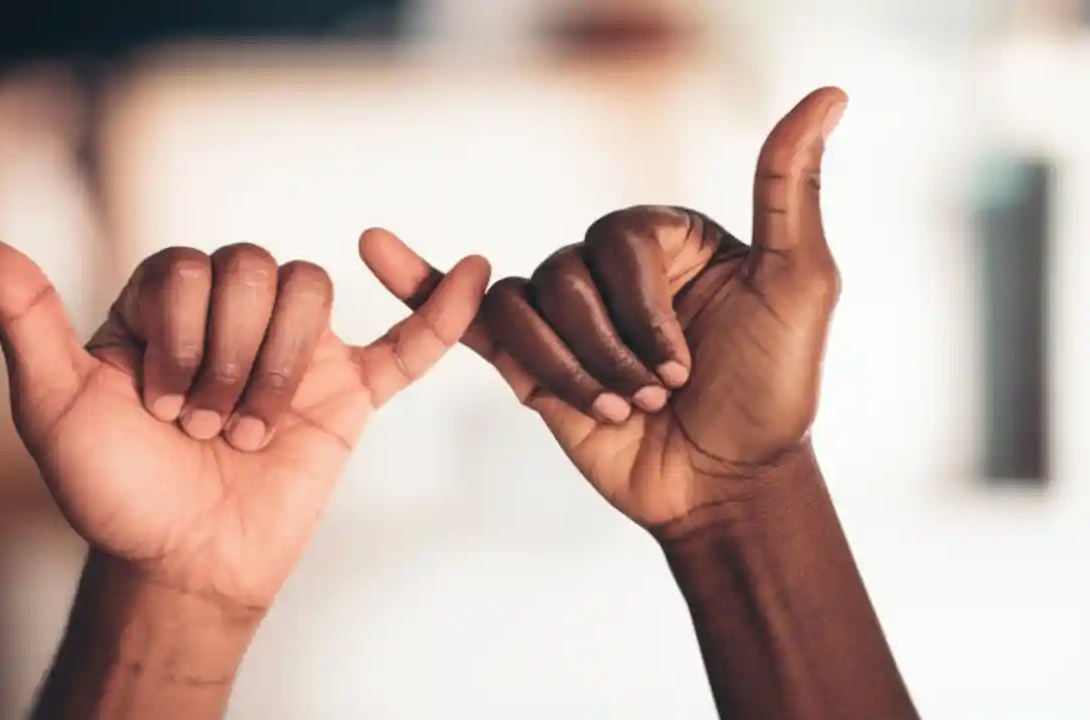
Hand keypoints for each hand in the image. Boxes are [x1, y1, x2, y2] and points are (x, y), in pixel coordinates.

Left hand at [0, 236, 489, 611]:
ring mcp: (299, 351)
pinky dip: (441, 310)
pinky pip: (408, 345)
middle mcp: (237, 316)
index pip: (194, 264)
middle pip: (259, 270)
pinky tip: (474, 270)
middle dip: (226, 353)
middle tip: (203, 422)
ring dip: (276, 366)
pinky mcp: (351, 392)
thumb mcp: (55, 405)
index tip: (156, 400)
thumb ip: (25, 317)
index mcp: (170, 304)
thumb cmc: (116, 491)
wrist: (182, 567)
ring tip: (248, 428)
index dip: (180, 330)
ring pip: (313, 294)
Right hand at [364, 87, 845, 528]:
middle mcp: (609, 267)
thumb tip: (829, 92)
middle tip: (659, 397)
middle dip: (611, 353)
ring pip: (526, 308)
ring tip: (623, 411)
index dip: (642, 309)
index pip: (617, 241)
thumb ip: (792, 189)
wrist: (727, 486)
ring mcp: (565, 313)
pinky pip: (469, 316)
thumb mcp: (801, 286)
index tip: (683, 366)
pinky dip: (422, 284)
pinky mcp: (527, 359)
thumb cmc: (773, 390)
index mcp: (665, 239)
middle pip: (566, 277)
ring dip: (571, 371)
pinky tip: (379, 246)